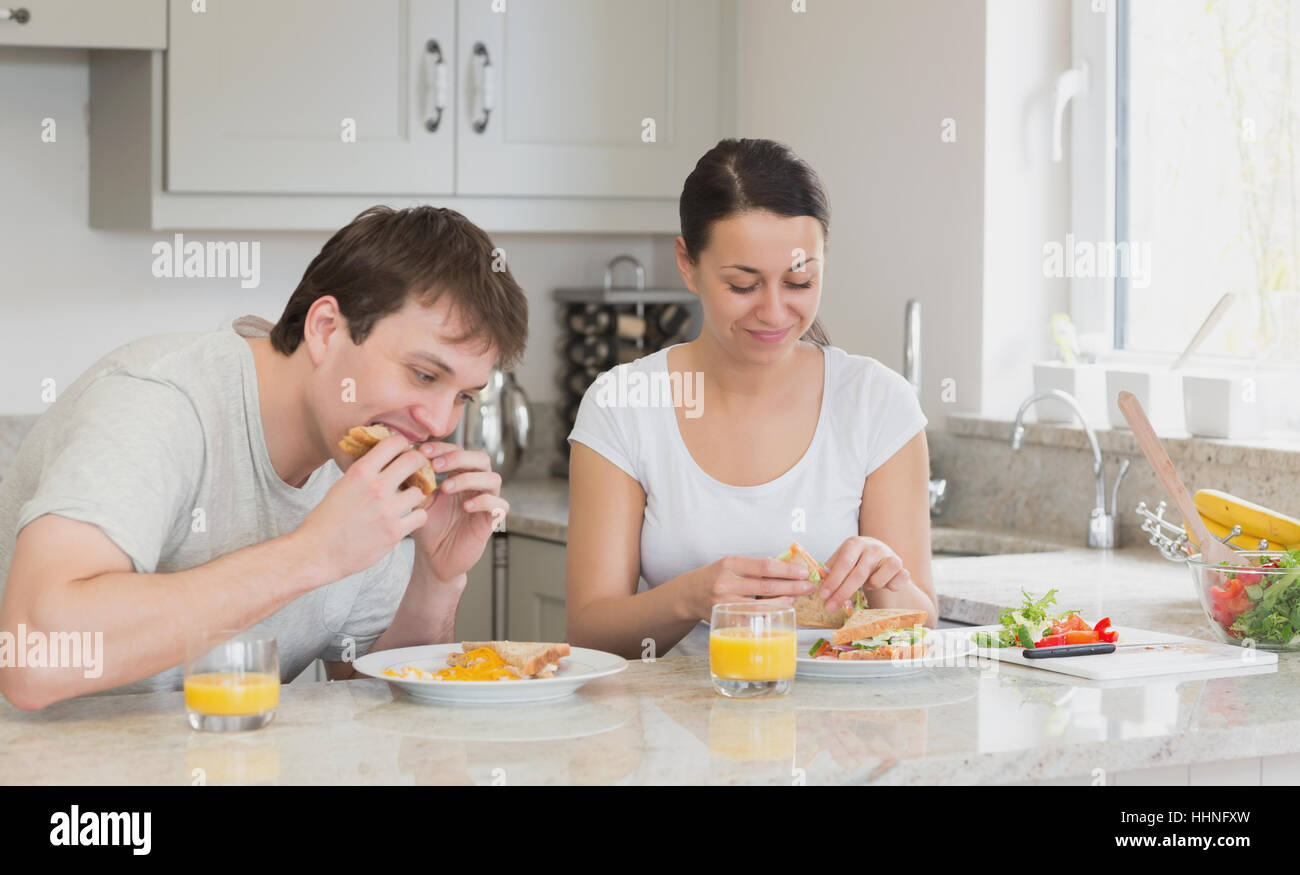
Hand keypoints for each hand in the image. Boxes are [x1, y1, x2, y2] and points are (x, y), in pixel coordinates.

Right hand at [296, 433, 431, 580]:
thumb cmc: (326, 521)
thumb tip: (382, 459)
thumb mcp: (341, 486)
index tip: (404, 452)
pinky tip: (406, 518)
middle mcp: (376, 488)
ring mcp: (387, 510)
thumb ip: (363, 472)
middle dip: (419, 463)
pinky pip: (420, 516)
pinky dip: (416, 517)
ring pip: (420, 491)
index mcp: (360, 472)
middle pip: (414, 461)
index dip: (403, 445)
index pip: (394, 443)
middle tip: (417, 471)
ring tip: (406, 501)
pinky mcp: (394, 532)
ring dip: (415, 495)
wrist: (318, 552)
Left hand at [407, 442, 508, 583]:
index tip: (422, 451)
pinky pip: (499, 505)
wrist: (434, 557)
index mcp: (460, 475)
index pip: (458, 450)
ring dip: (469, 478)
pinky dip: (484, 501)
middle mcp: (476, 485)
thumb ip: (415, 481)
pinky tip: (465, 506)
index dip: (443, 448)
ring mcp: (486, 501)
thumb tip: (400, 458)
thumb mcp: (418, 500)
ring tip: (446, 487)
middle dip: (458, 457)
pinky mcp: (492, 520)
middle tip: (436, 465)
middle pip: (481, 458)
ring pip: (493, 478)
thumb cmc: (428, 526)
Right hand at [684, 555, 816, 620]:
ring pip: (761, 604)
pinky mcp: (725, 617)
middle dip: (791, 586)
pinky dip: (769, 613)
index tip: (803, 572)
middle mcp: (726, 582)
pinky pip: (752, 617)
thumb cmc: (716, 577)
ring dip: (782, 601)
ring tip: (796, 598)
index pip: (765, 565)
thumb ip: (754, 568)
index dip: (787, 570)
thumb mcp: (731, 565)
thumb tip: (787, 570)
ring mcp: (724, 602)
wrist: (689, 594)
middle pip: (766, 585)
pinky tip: (779, 610)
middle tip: (808, 587)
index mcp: (730, 563)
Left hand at [817, 536, 909, 610]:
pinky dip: (889, 587)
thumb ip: (830, 569)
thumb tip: (814, 584)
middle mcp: (872, 548)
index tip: (823, 596)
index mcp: (855, 543)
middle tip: (831, 607)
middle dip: (842, 593)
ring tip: (866, 584)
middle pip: (857, 575)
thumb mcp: (842, 558)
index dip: (833, 581)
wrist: (880, 552)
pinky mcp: (901, 568)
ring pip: (877, 582)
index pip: (843, 564)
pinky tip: (884, 584)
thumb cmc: (856, 559)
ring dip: (869, 587)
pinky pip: (896, 583)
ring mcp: (889, 556)